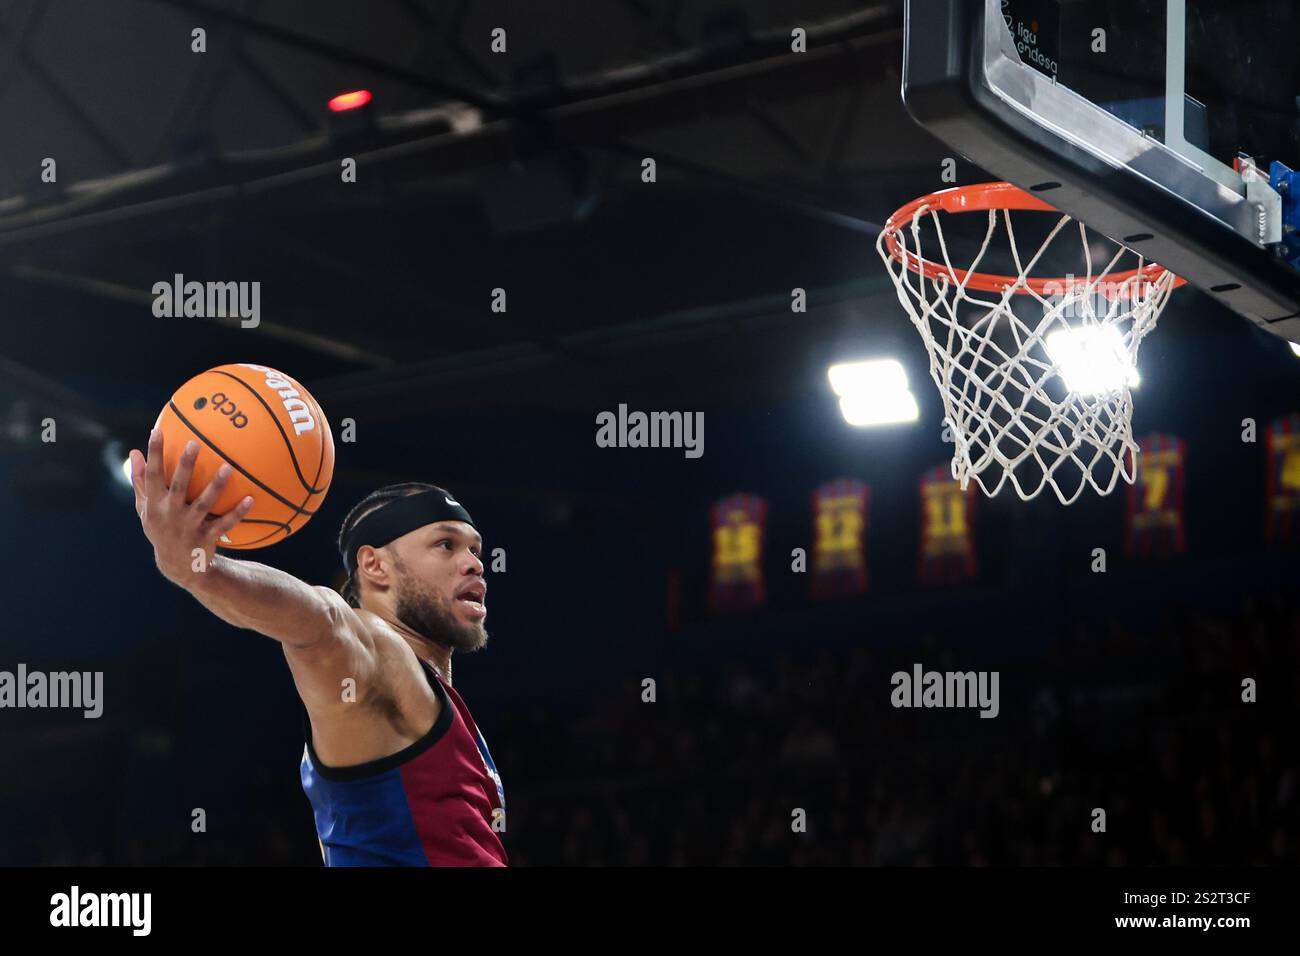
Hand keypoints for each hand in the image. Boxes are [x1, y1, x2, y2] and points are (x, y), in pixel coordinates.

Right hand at [129, 428, 254, 583]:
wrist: (177, 565)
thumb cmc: (161, 528)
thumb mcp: (145, 508)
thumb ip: (140, 481)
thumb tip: (134, 452)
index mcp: (154, 505)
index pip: (152, 476)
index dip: (154, 454)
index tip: (157, 431)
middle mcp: (170, 515)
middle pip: (178, 487)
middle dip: (185, 465)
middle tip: (194, 443)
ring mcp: (188, 528)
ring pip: (204, 505)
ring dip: (216, 486)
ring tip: (228, 467)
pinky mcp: (205, 539)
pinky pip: (225, 524)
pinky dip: (238, 513)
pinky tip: (251, 499)